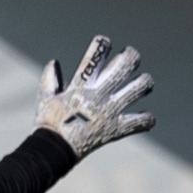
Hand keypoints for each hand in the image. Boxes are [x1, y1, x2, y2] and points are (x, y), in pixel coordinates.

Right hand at [35, 35, 155, 157]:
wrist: (55, 150)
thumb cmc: (49, 124)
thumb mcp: (45, 99)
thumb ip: (50, 80)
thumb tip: (53, 63)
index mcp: (80, 86)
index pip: (93, 58)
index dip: (101, 45)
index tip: (105, 42)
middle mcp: (98, 96)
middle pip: (122, 68)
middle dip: (130, 57)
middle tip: (132, 56)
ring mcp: (109, 112)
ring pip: (137, 89)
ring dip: (144, 84)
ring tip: (144, 83)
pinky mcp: (116, 129)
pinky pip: (140, 122)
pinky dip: (146, 119)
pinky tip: (146, 117)